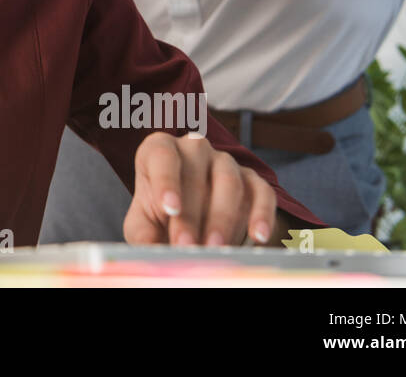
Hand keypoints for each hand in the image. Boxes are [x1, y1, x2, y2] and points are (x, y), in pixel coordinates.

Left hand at [123, 131, 277, 246]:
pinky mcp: (253, 180)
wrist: (194, 220)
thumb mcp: (144, 224)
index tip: (170, 209)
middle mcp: (194, 149)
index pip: (162, 156)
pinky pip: (262, 192)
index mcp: (160, 150)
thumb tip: (145, 256)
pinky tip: (258, 237)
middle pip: (196, 172)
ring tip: (214, 248)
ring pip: (229, 182)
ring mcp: (225, 162)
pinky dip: (262, 215)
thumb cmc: (161, 216)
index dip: (166, 181)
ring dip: (222, 218)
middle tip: (188, 245)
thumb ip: (143, 236)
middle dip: (192, 214)